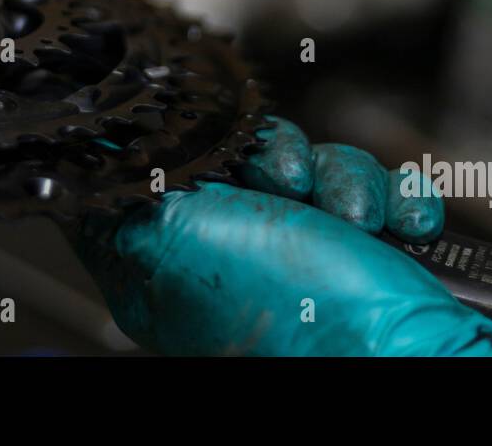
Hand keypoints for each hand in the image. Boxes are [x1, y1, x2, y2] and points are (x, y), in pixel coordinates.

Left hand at [71, 117, 491, 355]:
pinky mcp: (365, 243)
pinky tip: (395, 225)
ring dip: (345, 178)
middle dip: (279, 152)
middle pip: (247, 150)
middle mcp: (238, 246)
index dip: (195, 141)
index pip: (169, 167)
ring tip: (353, 219)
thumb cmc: (286, 318)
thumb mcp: (168, 240)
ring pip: (319, 159)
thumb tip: (94, 154)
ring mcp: (303, 244)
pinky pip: (383, 185)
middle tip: (286, 180)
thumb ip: (123, 192)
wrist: (396, 349)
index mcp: (175, 252)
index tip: (214, 143)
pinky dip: (397, 198)